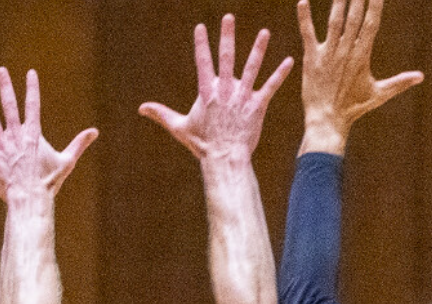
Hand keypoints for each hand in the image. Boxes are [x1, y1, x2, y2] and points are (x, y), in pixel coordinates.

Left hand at [0, 68, 97, 202]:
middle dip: (5, 86)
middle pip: (9, 105)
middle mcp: (15, 135)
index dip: (32, 88)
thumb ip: (78, 144)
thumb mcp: (66, 161)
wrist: (29, 199)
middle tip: (1, 70)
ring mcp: (0, 145)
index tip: (30, 73)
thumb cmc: (48, 183)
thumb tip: (94, 132)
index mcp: (33, 134)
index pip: (33, 105)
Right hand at [139, 15, 293, 161]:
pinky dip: (280, 74)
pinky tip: (290, 60)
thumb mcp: (180, 127)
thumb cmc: (202, 144)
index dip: (201, 44)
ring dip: (258, 49)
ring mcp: (242, 97)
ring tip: (264, 32)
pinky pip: (270, 87)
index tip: (200, 27)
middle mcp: (225, 91)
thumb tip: (141, 108)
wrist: (224, 158)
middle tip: (228, 17)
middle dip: (227, 36)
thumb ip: (162, 114)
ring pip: (251, 68)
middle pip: (226, 58)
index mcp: (207, 93)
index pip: (202, 63)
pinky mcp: (257, 106)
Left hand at [297, 0, 422, 153]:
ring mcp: (328, 54)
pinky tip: (302, 2)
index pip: (371, 23)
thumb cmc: (353, 109)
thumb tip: (421, 77)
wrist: (327, 121)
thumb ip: (399, 82)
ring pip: (334, 22)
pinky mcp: (311, 59)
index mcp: (362, 56)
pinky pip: (307, 34)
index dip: (374, 5)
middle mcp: (346, 51)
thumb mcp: (378, 94)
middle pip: (354, 17)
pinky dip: (304, 18)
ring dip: (338, 2)